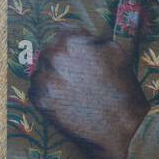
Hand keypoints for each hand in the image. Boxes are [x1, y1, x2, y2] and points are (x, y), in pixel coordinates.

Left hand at [29, 30, 149, 158]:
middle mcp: (53, 58)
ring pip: (41, 70)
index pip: (64, 32)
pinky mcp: (40, 102)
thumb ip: (94, 38)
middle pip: (50, 50)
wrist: (120, 127)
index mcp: (72, 42)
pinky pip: (36, 89)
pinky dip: (47, 92)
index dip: (76, 42)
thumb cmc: (122, 87)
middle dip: (62, 59)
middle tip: (76, 73)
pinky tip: (63, 98)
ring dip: (52, 75)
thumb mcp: (116, 51)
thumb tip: (83, 36)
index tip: (80, 52)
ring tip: (71, 88)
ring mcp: (44, 81)